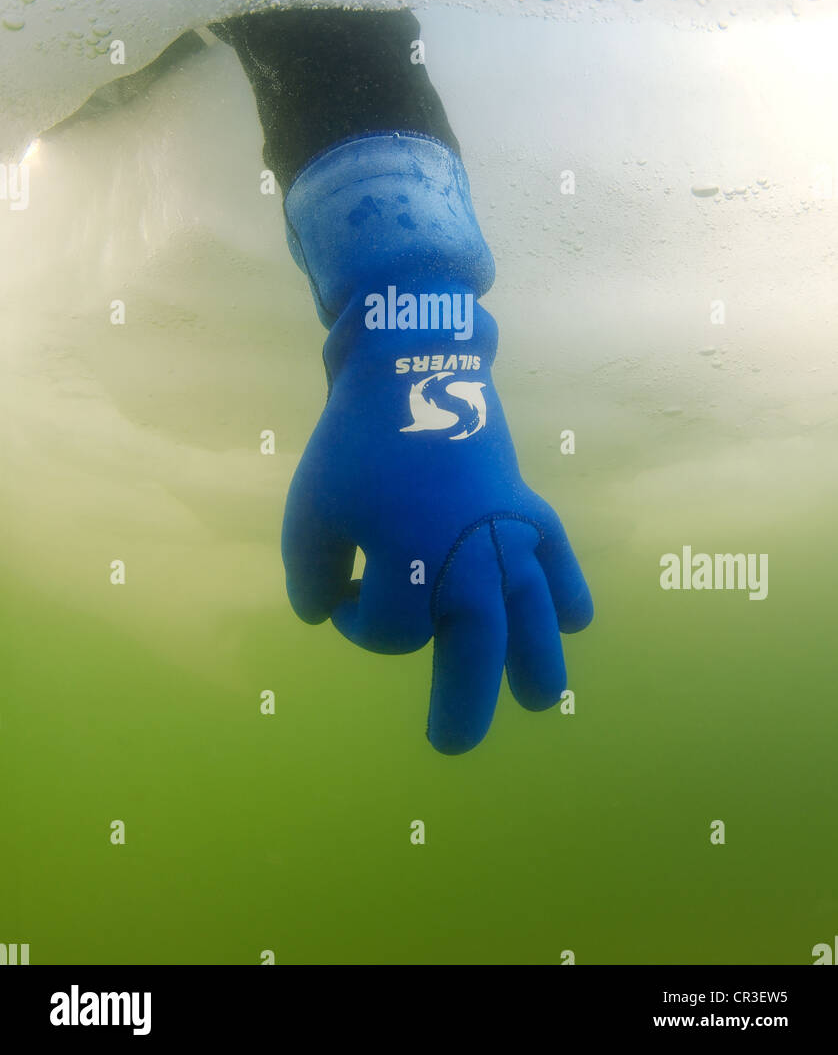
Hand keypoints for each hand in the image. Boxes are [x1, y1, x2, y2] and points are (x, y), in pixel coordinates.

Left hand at [282, 286, 592, 753]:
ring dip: (536, 661)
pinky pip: (557, 556)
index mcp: (416, 566)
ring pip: (531, 615)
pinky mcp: (526, 505)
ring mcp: (509, 534)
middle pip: (474, 651)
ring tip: (541, 700)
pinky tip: (573, 620)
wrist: (413, 370)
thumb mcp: (310, 514)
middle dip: (463, 704)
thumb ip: (311, 578)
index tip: (340, 589)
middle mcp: (473, 563)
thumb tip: (324, 614)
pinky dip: (567, 587)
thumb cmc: (354, 447)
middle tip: (451, 745)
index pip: (386, 631)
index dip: (354, 619)